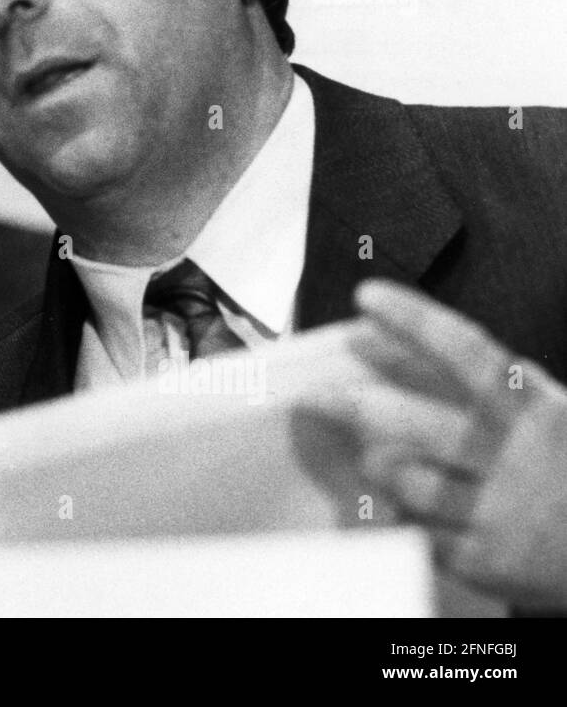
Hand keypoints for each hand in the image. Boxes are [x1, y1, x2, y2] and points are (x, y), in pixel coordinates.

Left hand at [315, 279, 566, 607]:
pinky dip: (405, 516)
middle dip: (352, 404)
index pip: (465, 351)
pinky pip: (414, 530)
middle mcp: (515, 456)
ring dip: (381, 467)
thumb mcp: (552, 416)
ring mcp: (499, 511)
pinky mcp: (485, 560)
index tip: (367, 296)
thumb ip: (496, 387)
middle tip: (314, 396)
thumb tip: (406, 344)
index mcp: (533, 410)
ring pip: (402, 477)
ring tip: (379, 460)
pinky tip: (410, 509)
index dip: (414, 319)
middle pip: (411, 421)